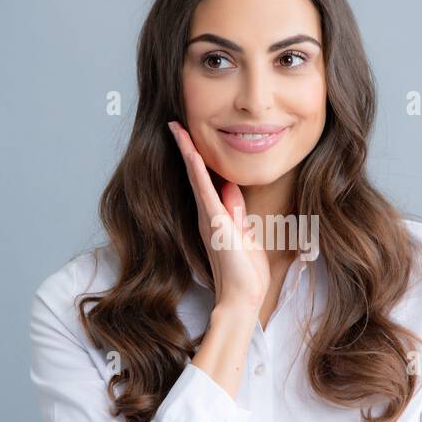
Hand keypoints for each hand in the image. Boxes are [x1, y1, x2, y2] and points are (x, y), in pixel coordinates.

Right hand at [167, 120, 269, 311]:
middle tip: (175, 123)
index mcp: (214, 216)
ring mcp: (209, 218)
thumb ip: (236, 212)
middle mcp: (206, 215)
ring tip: (178, 129)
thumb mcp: (244, 234)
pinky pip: (205, 192)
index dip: (198, 158)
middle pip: (194, 173)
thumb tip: (231, 188)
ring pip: (196, 178)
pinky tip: (193, 155)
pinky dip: (198, 172)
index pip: (205, 180)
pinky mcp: (215, 224)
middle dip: (186, 147)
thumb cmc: (245, 272)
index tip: (191, 137)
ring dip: (188, 152)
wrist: (242, 297)